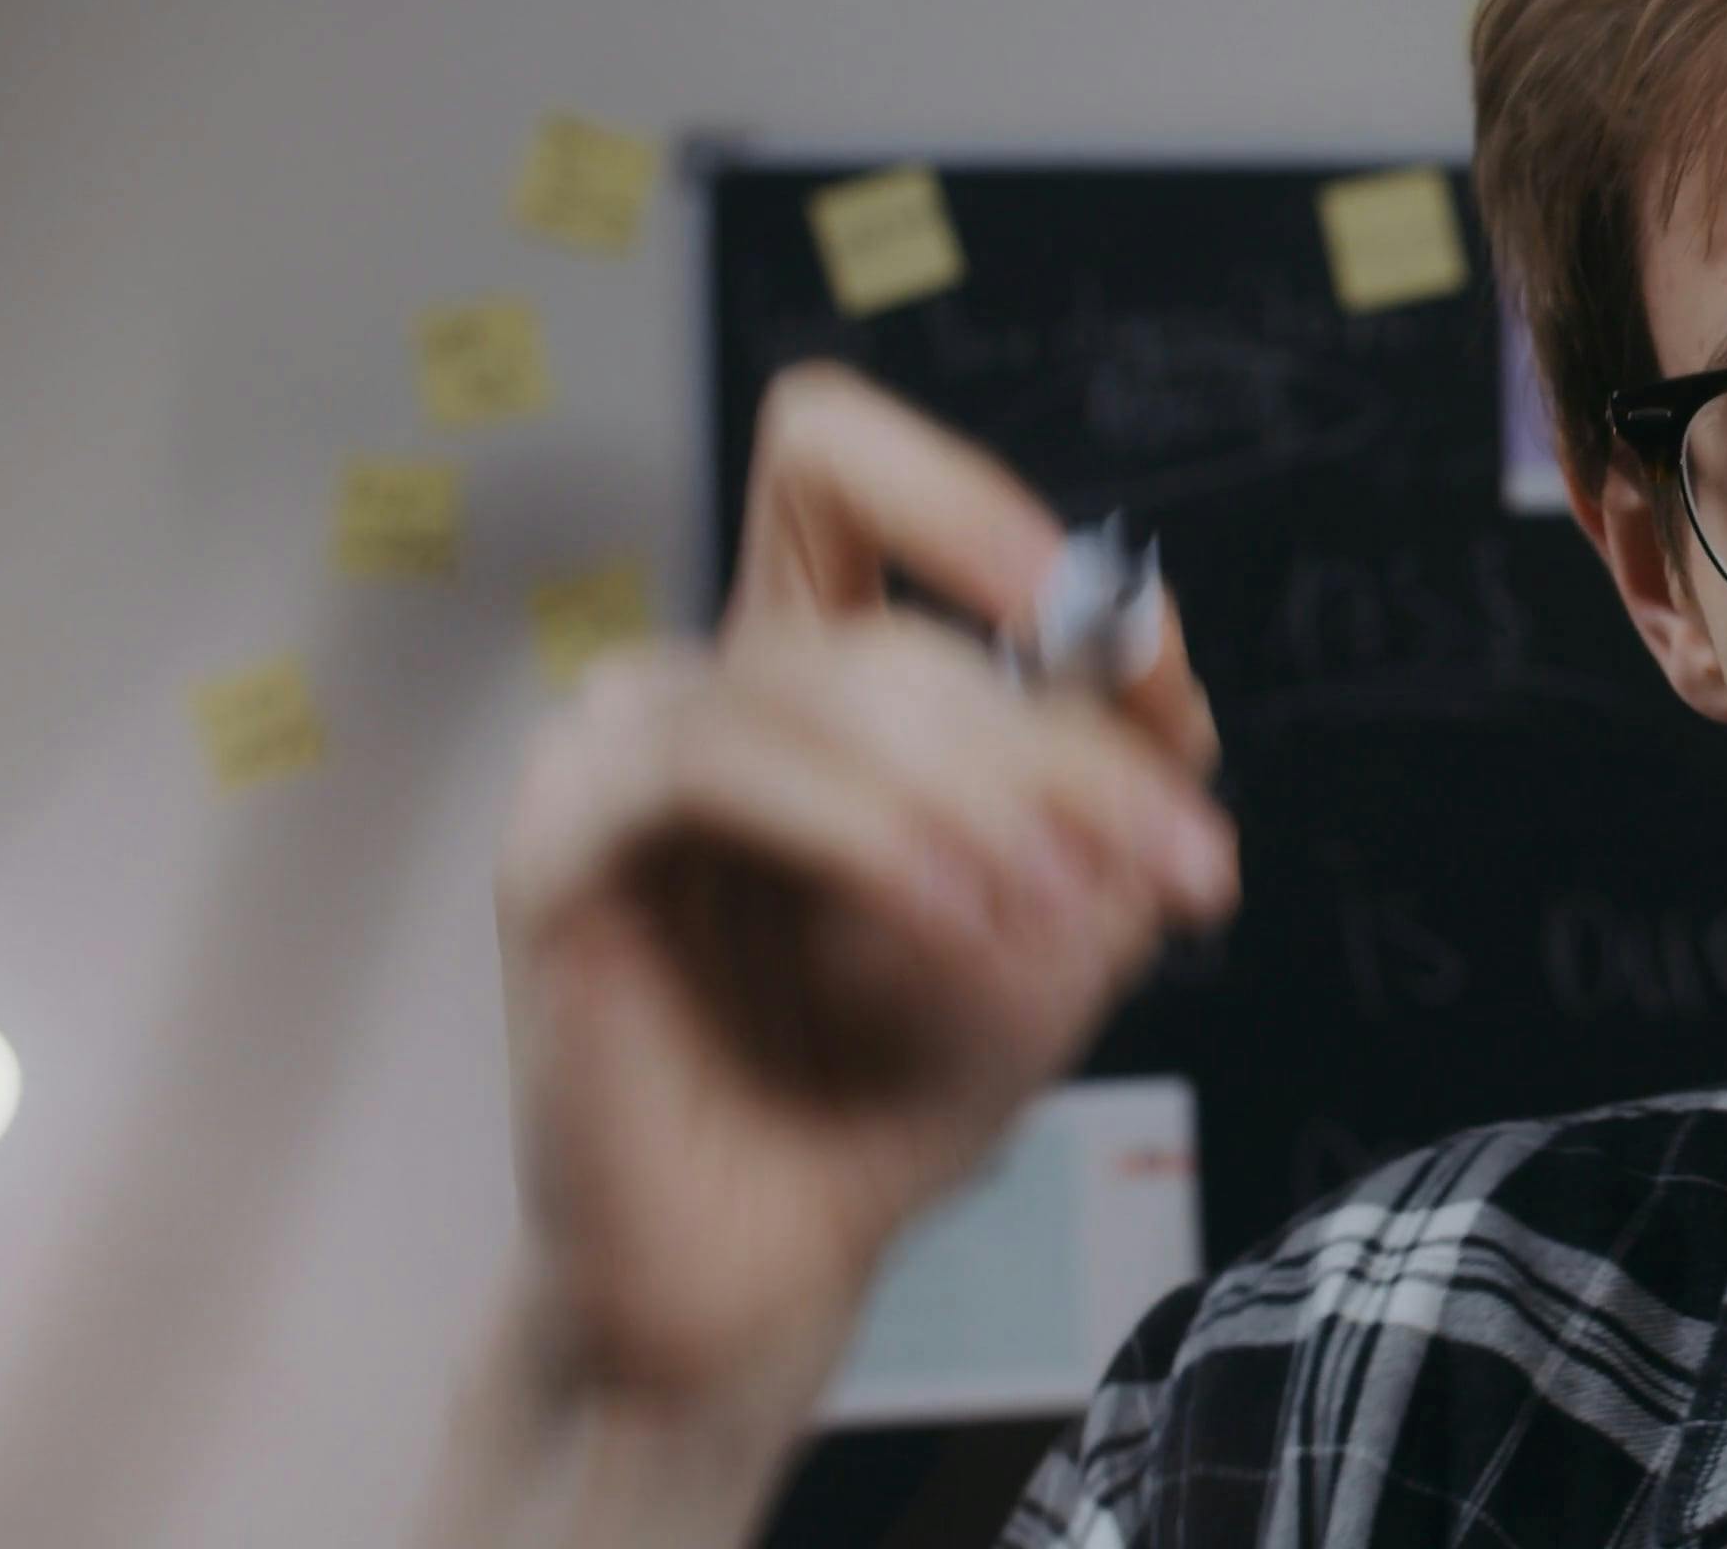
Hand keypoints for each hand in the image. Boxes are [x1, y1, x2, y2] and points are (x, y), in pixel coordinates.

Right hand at [489, 361, 1236, 1412]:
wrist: (784, 1260)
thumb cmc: (910, 1071)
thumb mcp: (1073, 897)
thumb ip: (1118, 755)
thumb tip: (1141, 625)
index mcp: (807, 669)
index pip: (841, 466)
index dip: (978, 508)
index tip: (1129, 652)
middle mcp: (704, 683)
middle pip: (890, 622)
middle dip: (1054, 748)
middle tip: (1164, 868)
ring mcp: (616, 750)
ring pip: (822, 683)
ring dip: (979, 795)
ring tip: (1055, 913)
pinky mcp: (562, 841)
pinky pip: (719, 765)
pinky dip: (870, 832)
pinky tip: (956, 917)